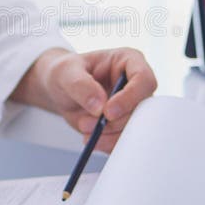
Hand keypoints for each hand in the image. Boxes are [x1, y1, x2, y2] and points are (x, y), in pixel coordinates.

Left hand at [10, 48, 157, 152]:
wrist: (60, 91)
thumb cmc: (65, 72)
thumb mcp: (65, 72)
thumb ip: (81, 85)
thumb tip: (100, 106)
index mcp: (129, 61)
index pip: (144, 79)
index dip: (130, 98)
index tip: (107, 112)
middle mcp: (136, 84)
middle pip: (143, 109)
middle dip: (115, 122)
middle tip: (87, 124)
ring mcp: (133, 105)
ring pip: (135, 128)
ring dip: (109, 135)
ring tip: (84, 127)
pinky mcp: (126, 124)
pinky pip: (126, 140)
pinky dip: (109, 144)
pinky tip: (91, 139)